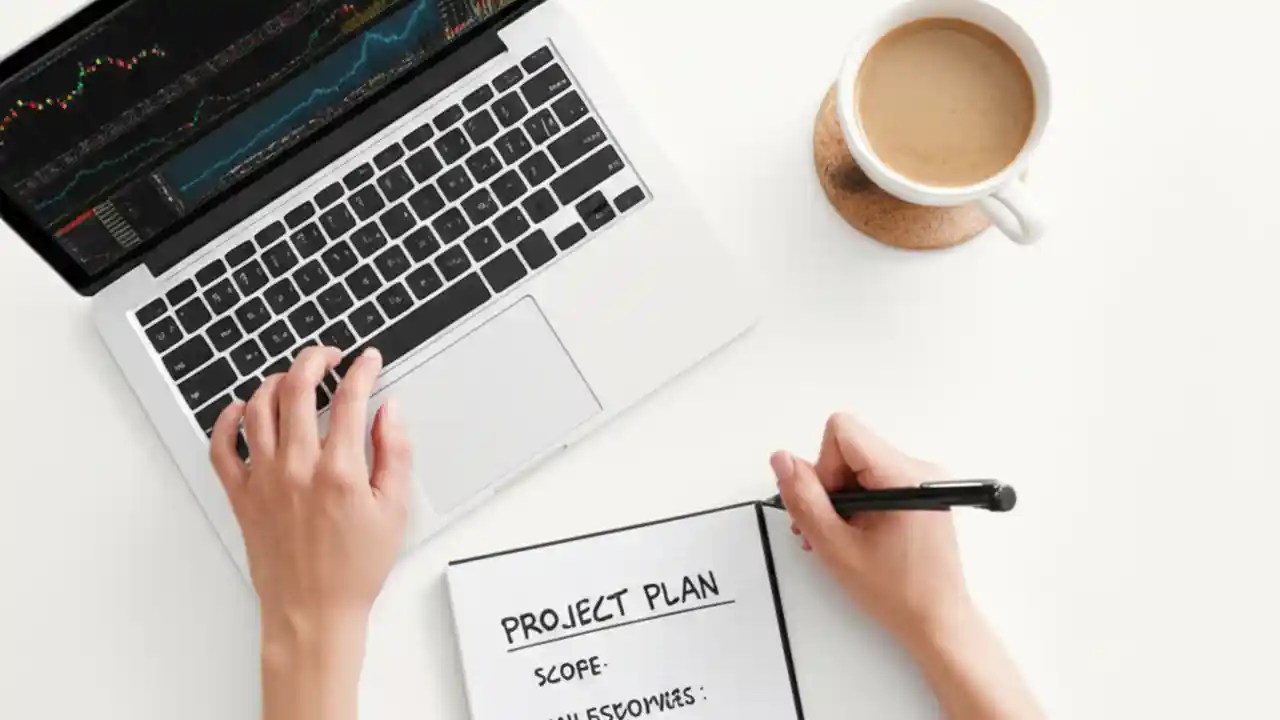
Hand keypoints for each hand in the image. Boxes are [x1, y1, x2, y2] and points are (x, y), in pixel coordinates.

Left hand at [209, 346, 410, 719]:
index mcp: (340, 471)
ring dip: (276, 381)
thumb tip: (390, 412)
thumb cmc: (354, 569)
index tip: (369, 360)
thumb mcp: (394, 510)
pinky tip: (242, 409)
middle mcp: (296, 468)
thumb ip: (394, 454)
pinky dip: (227, 420)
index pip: (350, 399)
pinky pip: (221, 447)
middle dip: (315, 360)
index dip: (362, 370)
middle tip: (328, 356)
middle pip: (297, 389)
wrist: (313, 612)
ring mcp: (263, 480)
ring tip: (292, 379)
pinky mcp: (241, 496)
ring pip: (258, 407)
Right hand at [770, 413, 968, 647]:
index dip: (823, 466)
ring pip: (859, 465)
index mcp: (903, 475)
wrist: (938, 622)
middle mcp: (918, 468)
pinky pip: (876, 479)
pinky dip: (858, 503)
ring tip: (840, 537)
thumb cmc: (896, 592)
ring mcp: (923, 479)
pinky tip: (856, 534)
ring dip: (840, 498)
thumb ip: (804, 499)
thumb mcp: (836, 547)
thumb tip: (782, 460)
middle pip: (850, 448)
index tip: (829, 505)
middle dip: (828, 486)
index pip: (843, 432)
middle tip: (827, 529)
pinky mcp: (921, 492)